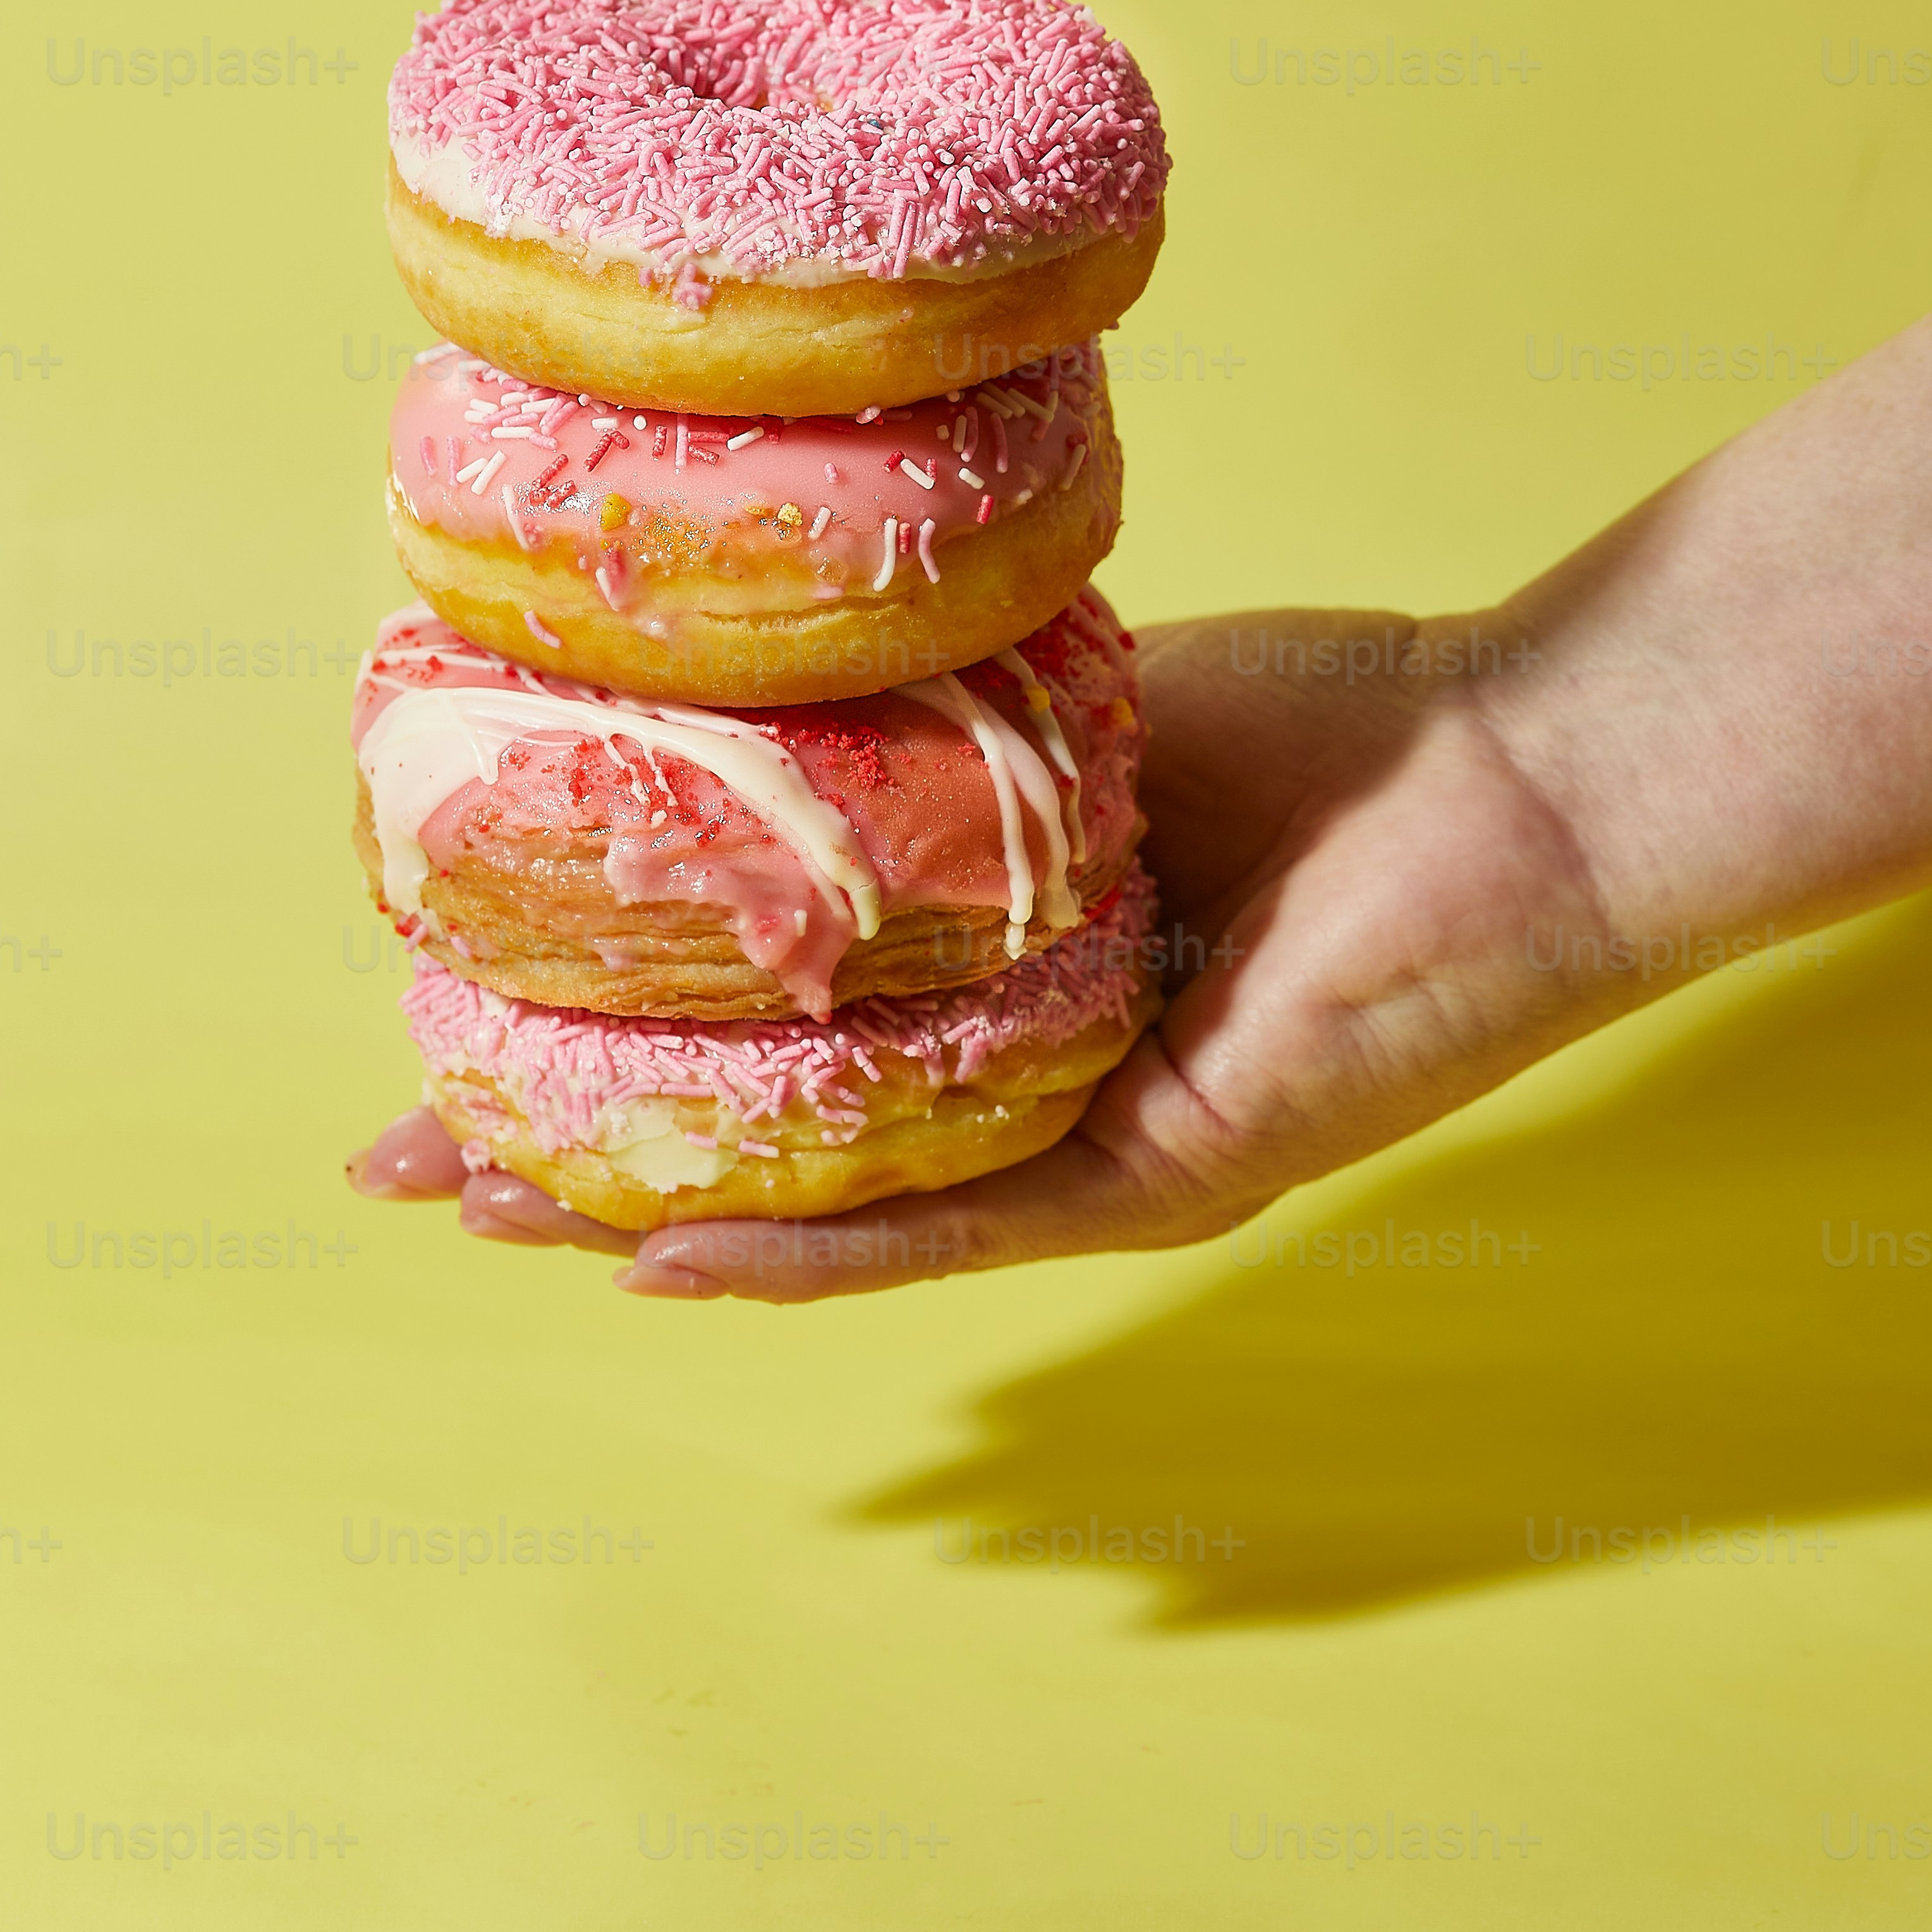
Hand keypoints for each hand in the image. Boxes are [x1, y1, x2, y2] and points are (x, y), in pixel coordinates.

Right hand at [410, 612, 1627, 1305]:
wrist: (1518, 776)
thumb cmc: (1331, 729)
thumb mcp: (1072, 717)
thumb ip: (933, 737)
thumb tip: (749, 677)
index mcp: (992, 980)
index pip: (770, 1026)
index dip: (610, 1027)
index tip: (454, 1013)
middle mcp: (1019, 1087)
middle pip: (762, 1142)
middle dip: (578, 1150)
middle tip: (412, 1163)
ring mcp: (1078, 1147)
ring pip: (823, 1213)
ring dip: (640, 1219)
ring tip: (487, 1214)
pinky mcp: (1152, 1178)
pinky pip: (951, 1230)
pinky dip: (803, 1249)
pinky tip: (667, 1255)